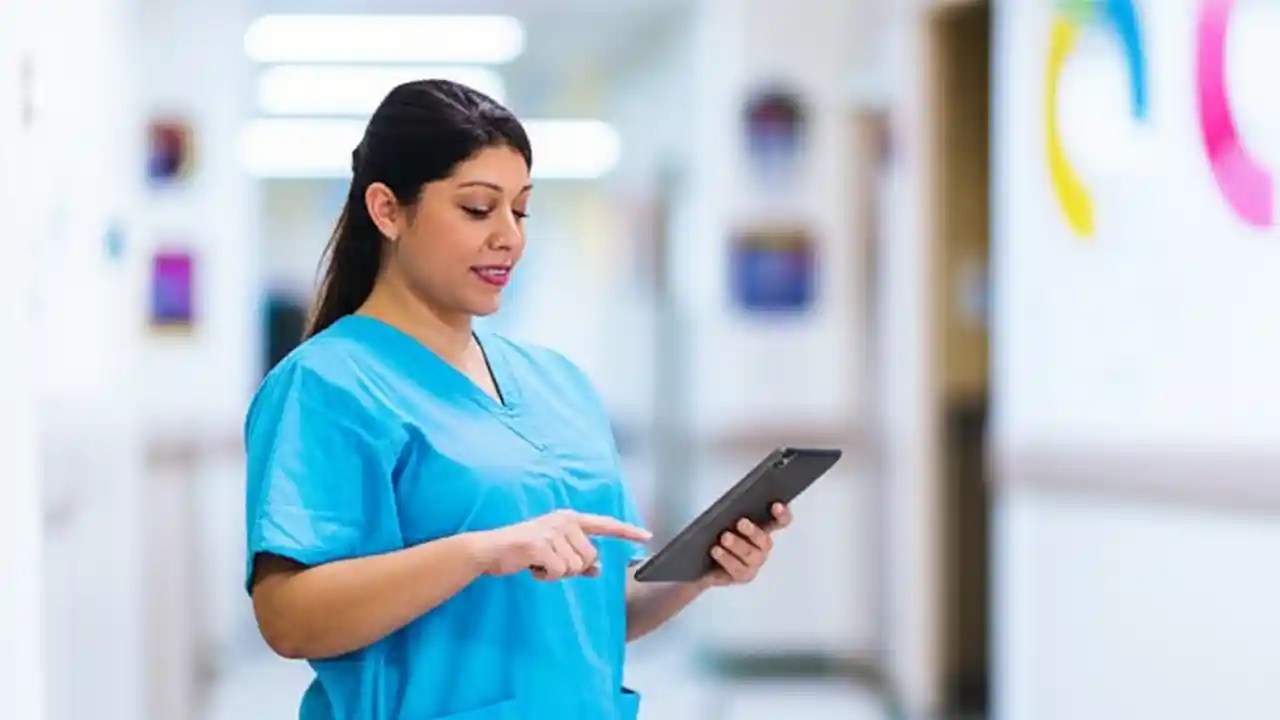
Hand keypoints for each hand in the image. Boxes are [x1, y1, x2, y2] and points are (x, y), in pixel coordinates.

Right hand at [473, 510, 650, 580]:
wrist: (490, 550)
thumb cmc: (522, 551)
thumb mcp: (553, 552)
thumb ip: (577, 558)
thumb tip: (597, 570)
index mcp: (569, 519)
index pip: (605, 524)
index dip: (627, 531)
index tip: (647, 536)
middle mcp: (564, 521)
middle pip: (590, 557)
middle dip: (573, 568)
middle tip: (549, 564)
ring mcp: (553, 531)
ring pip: (575, 567)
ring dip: (557, 573)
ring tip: (538, 563)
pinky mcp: (541, 544)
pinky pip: (559, 572)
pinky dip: (546, 577)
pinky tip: (532, 567)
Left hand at [702, 502, 792, 587]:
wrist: (699, 557)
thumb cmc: (716, 531)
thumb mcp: (725, 517)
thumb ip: (734, 510)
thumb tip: (733, 505)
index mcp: (763, 527)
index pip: (781, 521)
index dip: (782, 514)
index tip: (776, 505)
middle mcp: (762, 546)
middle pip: (765, 541)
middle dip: (753, 532)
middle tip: (741, 522)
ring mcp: (753, 563)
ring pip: (751, 555)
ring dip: (738, 545)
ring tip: (724, 537)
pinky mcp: (741, 576)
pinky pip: (737, 569)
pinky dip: (726, 558)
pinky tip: (716, 550)